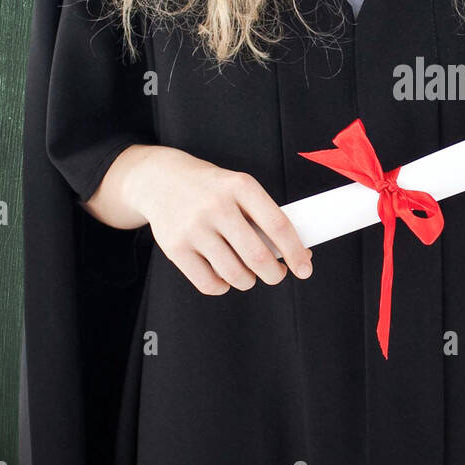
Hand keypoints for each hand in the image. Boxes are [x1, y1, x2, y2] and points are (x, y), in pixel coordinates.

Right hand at [118, 146, 313, 294]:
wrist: (159, 179)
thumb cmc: (209, 188)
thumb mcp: (237, 188)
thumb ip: (264, 217)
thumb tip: (299, 253)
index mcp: (240, 185)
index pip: (278, 225)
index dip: (295, 252)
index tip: (305, 268)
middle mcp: (217, 205)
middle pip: (258, 256)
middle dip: (274, 274)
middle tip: (275, 274)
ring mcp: (193, 227)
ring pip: (235, 275)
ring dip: (248, 280)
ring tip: (246, 272)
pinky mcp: (175, 247)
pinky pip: (210, 284)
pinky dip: (223, 286)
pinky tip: (222, 273)